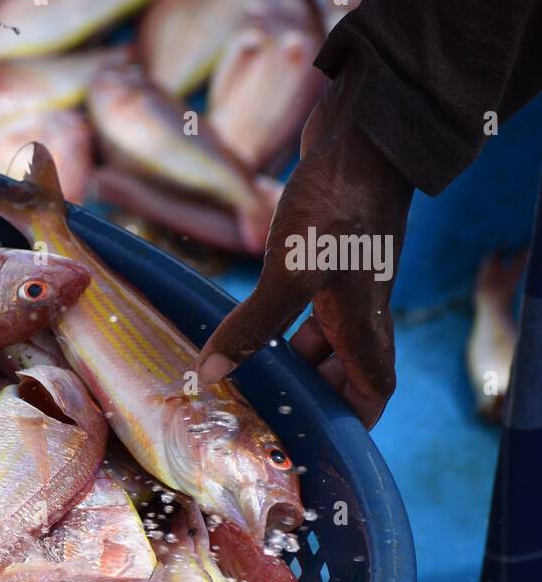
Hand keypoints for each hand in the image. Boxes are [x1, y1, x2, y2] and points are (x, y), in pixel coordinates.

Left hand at [195, 73, 415, 427]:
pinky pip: (298, 307)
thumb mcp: (291, 274)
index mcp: (365, 324)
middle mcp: (359, 309)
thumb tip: (210, 375)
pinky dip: (272, 324)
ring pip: (314, 339)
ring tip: (234, 382)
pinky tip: (237, 327)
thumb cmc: (338, 204)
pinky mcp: (322, 256)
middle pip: (337, 371)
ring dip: (281, 360)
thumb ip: (254, 326)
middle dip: (300, 396)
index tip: (317, 447)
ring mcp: (341, 282)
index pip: (371, 391)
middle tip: (252, 416)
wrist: (360, 134)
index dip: (350, 422)